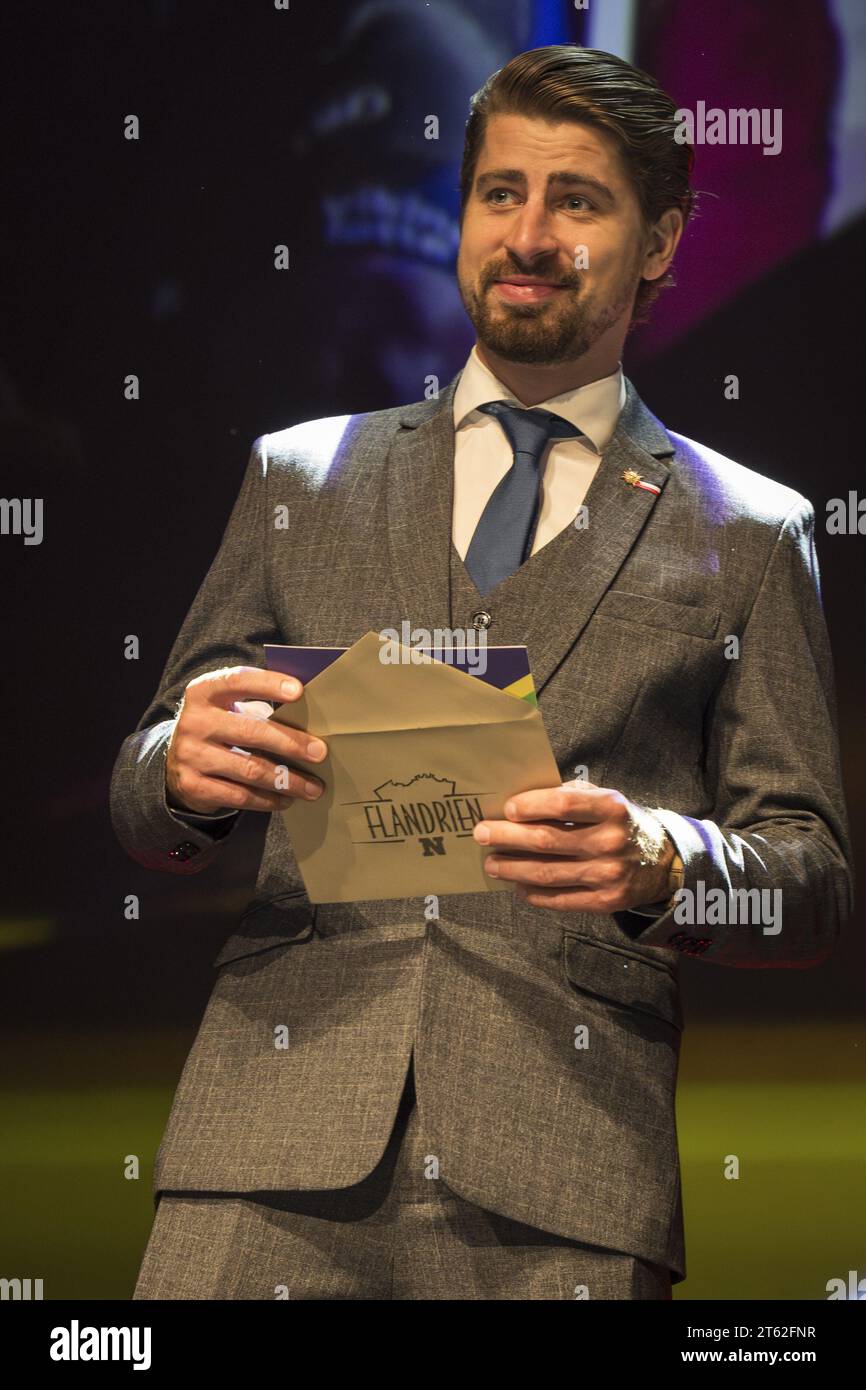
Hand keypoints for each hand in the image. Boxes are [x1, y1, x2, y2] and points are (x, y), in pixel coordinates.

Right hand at [166, 666, 327, 814]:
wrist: (177, 762)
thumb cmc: (220, 727)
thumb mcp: (228, 708)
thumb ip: (258, 706)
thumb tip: (310, 718)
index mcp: (204, 692)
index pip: (238, 681)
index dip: (268, 684)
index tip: (299, 691)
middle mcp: (194, 721)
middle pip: (251, 731)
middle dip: (291, 743)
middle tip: (319, 752)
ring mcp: (190, 755)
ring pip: (250, 769)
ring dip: (288, 780)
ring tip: (313, 787)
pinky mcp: (193, 785)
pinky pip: (240, 795)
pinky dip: (268, 800)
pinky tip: (287, 799)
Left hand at [472, 779, 674, 912]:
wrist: (663, 862)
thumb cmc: (622, 823)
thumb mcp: (606, 799)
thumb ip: (570, 797)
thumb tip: (520, 803)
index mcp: (612, 808)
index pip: (562, 805)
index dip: (530, 806)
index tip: (507, 808)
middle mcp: (611, 841)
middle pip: (546, 841)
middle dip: (507, 837)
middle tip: (482, 834)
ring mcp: (608, 875)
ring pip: (547, 874)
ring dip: (512, 869)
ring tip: (492, 863)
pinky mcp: (605, 902)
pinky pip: (560, 900)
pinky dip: (533, 894)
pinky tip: (517, 886)